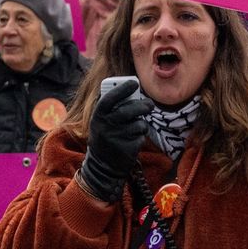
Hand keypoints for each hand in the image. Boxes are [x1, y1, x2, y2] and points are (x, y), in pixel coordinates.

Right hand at [78, 79, 152, 202]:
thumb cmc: (105, 137)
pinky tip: (132, 140)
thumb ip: (113, 108)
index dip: (122, 89)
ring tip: (137, 127)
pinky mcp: (127, 149)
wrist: (102, 166)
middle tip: (149, 105)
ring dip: (142, 124)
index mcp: (98, 116)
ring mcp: (116, 138)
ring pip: (139, 124)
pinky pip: (141, 137)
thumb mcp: (101, 122)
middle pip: (128, 110)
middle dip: (142, 105)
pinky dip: (140, 137)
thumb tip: (133, 92)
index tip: (133, 83)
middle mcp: (106, 126)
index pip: (110, 98)